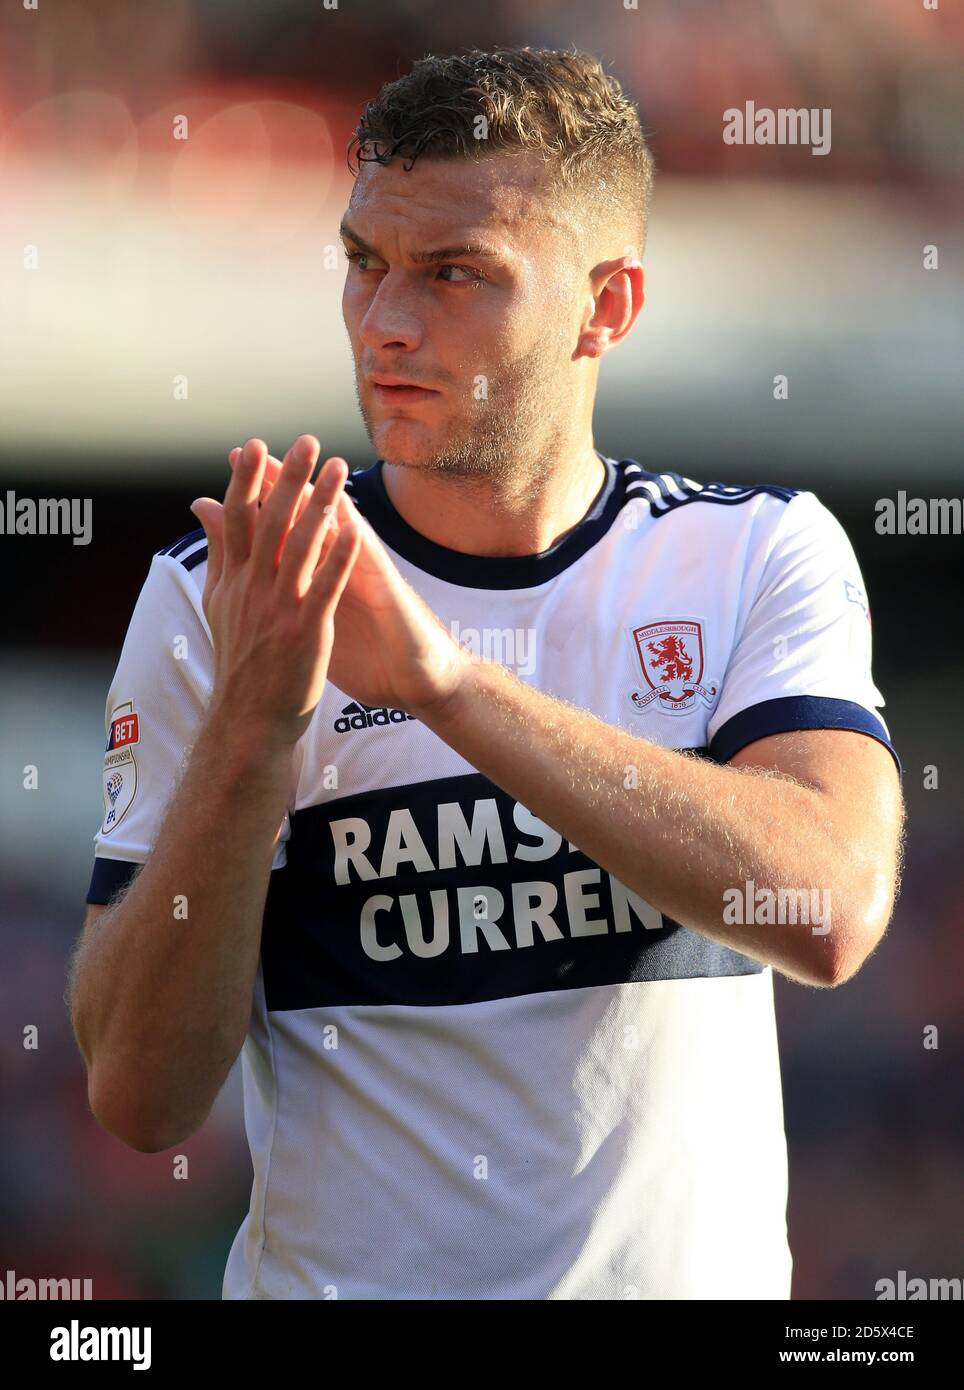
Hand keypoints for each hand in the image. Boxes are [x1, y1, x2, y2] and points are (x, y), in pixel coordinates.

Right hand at [188, 436, 361, 746]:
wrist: (249, 720)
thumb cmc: (240, 660)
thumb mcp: (219, 602)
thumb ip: (217, 551)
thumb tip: (201, 504)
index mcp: (231, 580)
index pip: (235, 519)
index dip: (245, 480)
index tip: (254, 445)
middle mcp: (250, 589)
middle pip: (268, 522)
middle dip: (287, 478)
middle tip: (307, 442)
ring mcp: (278, 610)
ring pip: (299, 546)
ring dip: (321, 504)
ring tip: (339, 470)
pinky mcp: (306, 631)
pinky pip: (326, 585)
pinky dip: (340, 555)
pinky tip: (356, 527)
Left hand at [215, 438, 472, 718]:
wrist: (412, 679)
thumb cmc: (367, 653)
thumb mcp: (314, 621)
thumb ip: (290, 591)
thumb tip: (258, 569)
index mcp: (315, 572)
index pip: (281, 526)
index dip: (255, 496)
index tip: (234, 463)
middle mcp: (339, 564)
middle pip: (304, 516)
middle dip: (279, 484)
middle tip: (255, 451)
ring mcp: (364, 575)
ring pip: (340, 530)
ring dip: (324, 497)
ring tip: (303, 463)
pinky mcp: (387, 594)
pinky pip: (371, 570)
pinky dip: (358, 548)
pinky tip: (349, 525)